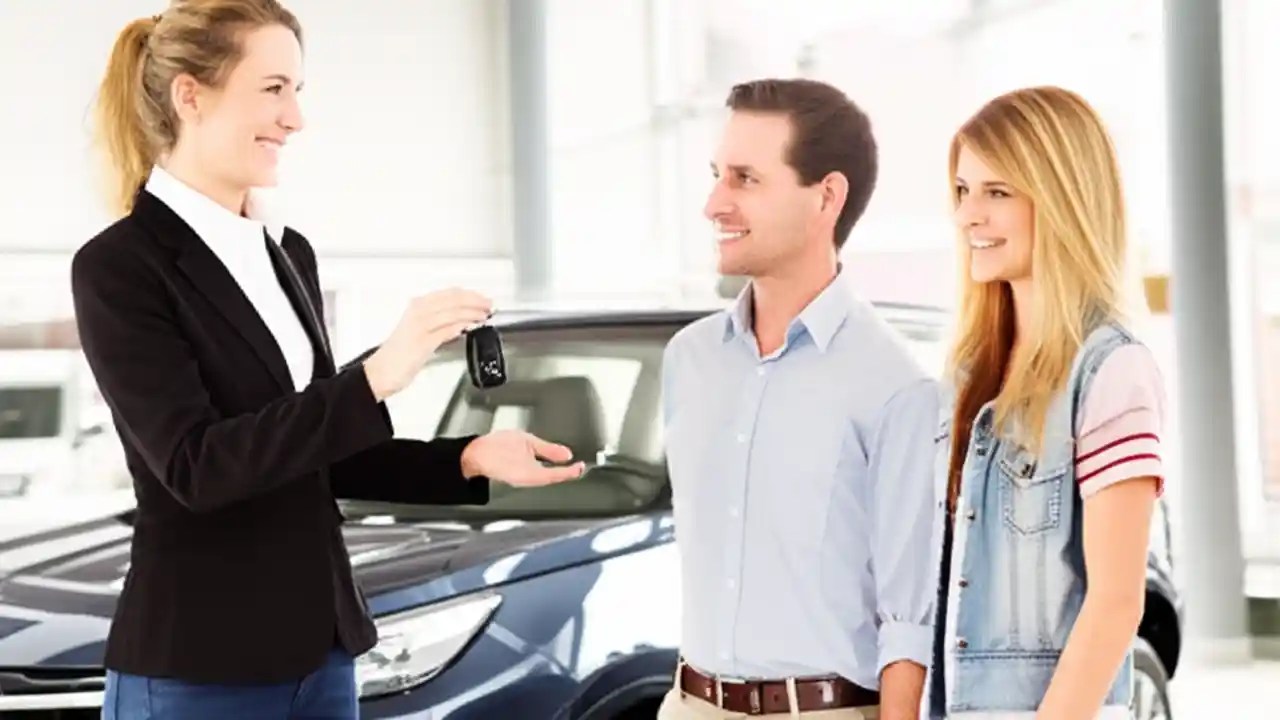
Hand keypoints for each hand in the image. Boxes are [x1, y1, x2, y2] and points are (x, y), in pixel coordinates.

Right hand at [363, 288, 492, 400]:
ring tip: (483, 315)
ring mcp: (419, 326)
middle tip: (489, 305)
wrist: (381, 372)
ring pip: (451, 312)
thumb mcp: (421, 333)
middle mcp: (418, 312)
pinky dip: (459, 326)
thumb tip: (461, 322)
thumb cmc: (399, 355)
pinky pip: (445, 329)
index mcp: (418, 307)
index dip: (470, 295)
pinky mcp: (422, 342)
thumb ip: (440, 325)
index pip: (449, 294)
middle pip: (453, 299)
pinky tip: (469, 326)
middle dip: (475, 301)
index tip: (483, 299)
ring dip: (471, 312)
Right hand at [459, 429, 585, 486]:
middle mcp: (529, 481)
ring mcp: (523, 481)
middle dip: (566, 473)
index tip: (580, 466)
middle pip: (553, 479)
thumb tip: (565, 454)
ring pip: (545, 479)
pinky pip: (536, 477)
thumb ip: (548, 449)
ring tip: (567, 467)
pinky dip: (545, 472)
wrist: (475, 454)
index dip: (572, 472)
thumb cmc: (495, 447)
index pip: (558, 475)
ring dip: (557, 474)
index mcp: (533, 474)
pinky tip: (547, 466)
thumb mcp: (527, 441)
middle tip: (577, 467)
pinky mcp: (517, 478)